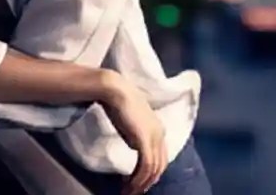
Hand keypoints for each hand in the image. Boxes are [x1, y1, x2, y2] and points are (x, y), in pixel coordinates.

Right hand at [99, 72, 166, 194]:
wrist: (115, 90)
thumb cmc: (119, 102)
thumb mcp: (132, 123)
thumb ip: (137, 135)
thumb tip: (135, 147)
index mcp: (158, 130)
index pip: (161, 157)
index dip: (151, 173)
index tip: (139, 182)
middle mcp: (160, 134)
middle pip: (160, 166)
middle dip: (148, 182)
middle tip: (134, 191)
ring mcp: (154, 137)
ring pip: (153, 169)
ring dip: (141, 184)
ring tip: (129, 192)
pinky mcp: (145, 140)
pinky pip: (146, 166)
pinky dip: (138, 178)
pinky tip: (129, 184)